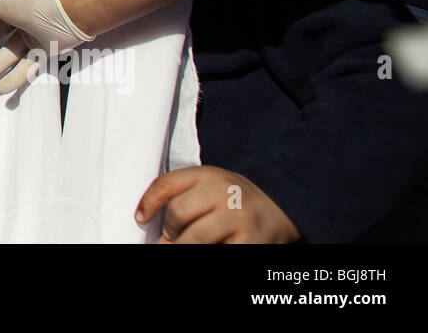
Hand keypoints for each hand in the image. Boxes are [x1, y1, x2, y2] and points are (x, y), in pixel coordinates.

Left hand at [136, 166, 302, 243]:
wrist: (287, 207)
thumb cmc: (239, 199)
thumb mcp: (211, 185)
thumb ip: (183, 194)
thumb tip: (151, 223)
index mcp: (210, 175)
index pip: (167, 184)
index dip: (148, 202)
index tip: (140, 217)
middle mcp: (225, 192)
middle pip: (178, 213)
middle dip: (169, 231)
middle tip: (171, 238)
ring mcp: (239, 218)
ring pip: (194, 238)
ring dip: (182, 246)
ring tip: (185, 245)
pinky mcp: (251, 243)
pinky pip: (217, 252)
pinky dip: (207, 252)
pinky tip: (213, 247)